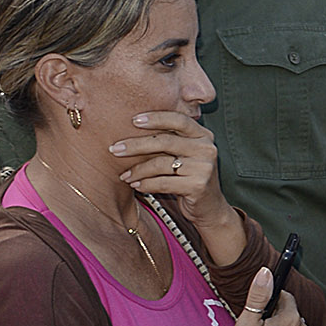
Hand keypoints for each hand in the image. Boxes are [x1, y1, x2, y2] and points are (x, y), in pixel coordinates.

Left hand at [113, 109, 235, 239]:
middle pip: (165, 141)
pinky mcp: (198, 186)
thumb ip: (171, 139)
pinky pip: (163, 182)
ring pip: (161, 164)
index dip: (156, 118)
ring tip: (124, 175)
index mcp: (203, 136)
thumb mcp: (185, 153)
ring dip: (138, 170)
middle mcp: (206, 149)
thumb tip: (132, 125)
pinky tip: (136, 185)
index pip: (178, 120)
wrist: (210, 207)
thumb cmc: (189, 176)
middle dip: (136, 145)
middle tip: (115, 149)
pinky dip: (146, 184)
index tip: (133, 120)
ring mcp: (204, 168)